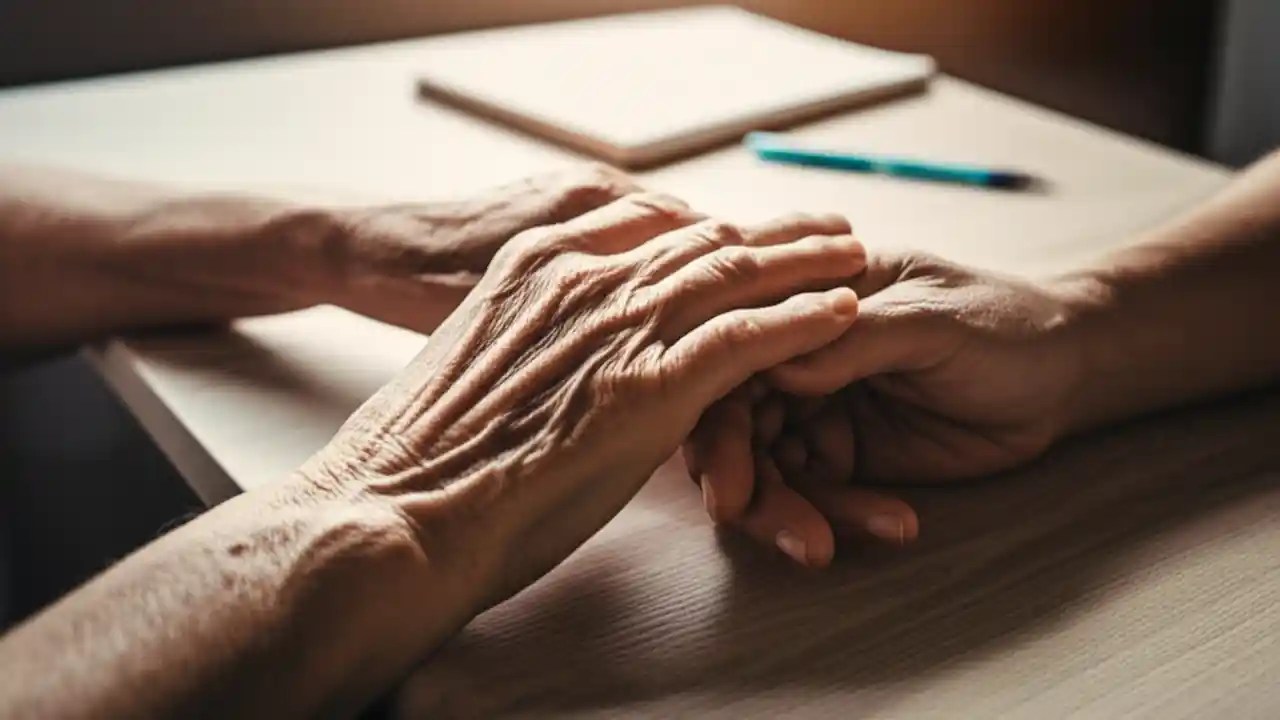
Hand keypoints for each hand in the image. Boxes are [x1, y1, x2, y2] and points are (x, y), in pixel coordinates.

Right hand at [299, 195, 864, 638]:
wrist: (396, 508)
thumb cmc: (423, 456)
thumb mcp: (472, 363)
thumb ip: (530, 339)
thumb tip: (559, 355)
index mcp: (535, 267)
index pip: (647, 226)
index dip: (707, 228)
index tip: (744, 228)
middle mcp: (581, 278)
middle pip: (700, 239)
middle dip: (768, 232)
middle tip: (822, 224)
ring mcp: (615, 327)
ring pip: (732, 272)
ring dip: (802, 260)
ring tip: (852, 250)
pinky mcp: (644, 385)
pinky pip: (744, 337)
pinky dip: (798, 319)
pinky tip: (842, 311)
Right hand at [686, 249, 1086, 565]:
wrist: (1063, 374)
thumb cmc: (1000, 322)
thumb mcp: (930, 319)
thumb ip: (854, 339)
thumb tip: (774, 365)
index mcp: (801, 298)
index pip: (733, 354)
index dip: (719, 418)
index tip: (723, 478)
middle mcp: (794, 353)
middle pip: (738, 423)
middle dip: (744, 481)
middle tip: (762, 523)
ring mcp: (815, 407)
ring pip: (770, 469)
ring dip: (789, 512)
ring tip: (823, 547)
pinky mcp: (842, 455)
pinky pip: (818, 496)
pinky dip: (842, 518)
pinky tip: (895, 525)